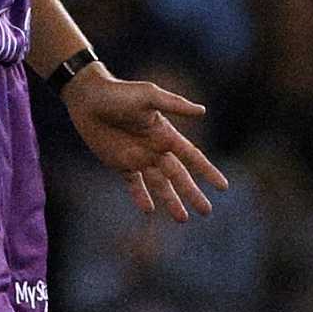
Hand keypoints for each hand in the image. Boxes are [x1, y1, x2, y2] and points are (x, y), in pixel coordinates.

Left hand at [64, 69, 229, 221]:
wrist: (89, 98)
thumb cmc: (120, 92)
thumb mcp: (149, 95)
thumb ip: (174, 104)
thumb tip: (203, 111)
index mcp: (166, 134)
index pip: (192, 157)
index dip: (207, 171)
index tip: (223, 187)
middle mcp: (155, 149)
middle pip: (179, 176)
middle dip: (193, 193)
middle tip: (207, 211)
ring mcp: (138, 157)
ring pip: (159, 185)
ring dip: (171, 201)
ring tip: (183, 219)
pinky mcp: (120, 163)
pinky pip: (133, 184)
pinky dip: (140, 197)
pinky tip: (149, 210)